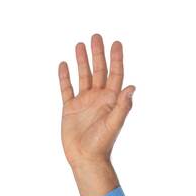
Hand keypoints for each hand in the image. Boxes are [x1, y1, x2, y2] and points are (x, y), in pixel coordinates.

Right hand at [59, 33, 134, 168]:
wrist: (86, 159)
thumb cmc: (102, 144)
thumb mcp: (114, 123)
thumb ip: (123, 105)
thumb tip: (132, 87)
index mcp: (111, 100)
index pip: (115, 75)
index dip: (116, 59)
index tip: (116, 43)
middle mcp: (98, 98)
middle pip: (99, 71)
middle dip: (98, 54)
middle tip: (96, 36)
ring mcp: (84, 102)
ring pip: (83, 76)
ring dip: (82, 61)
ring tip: (80, 44)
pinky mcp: (70, 108)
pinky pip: (66, 89)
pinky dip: (65, 77)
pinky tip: (64, 64)